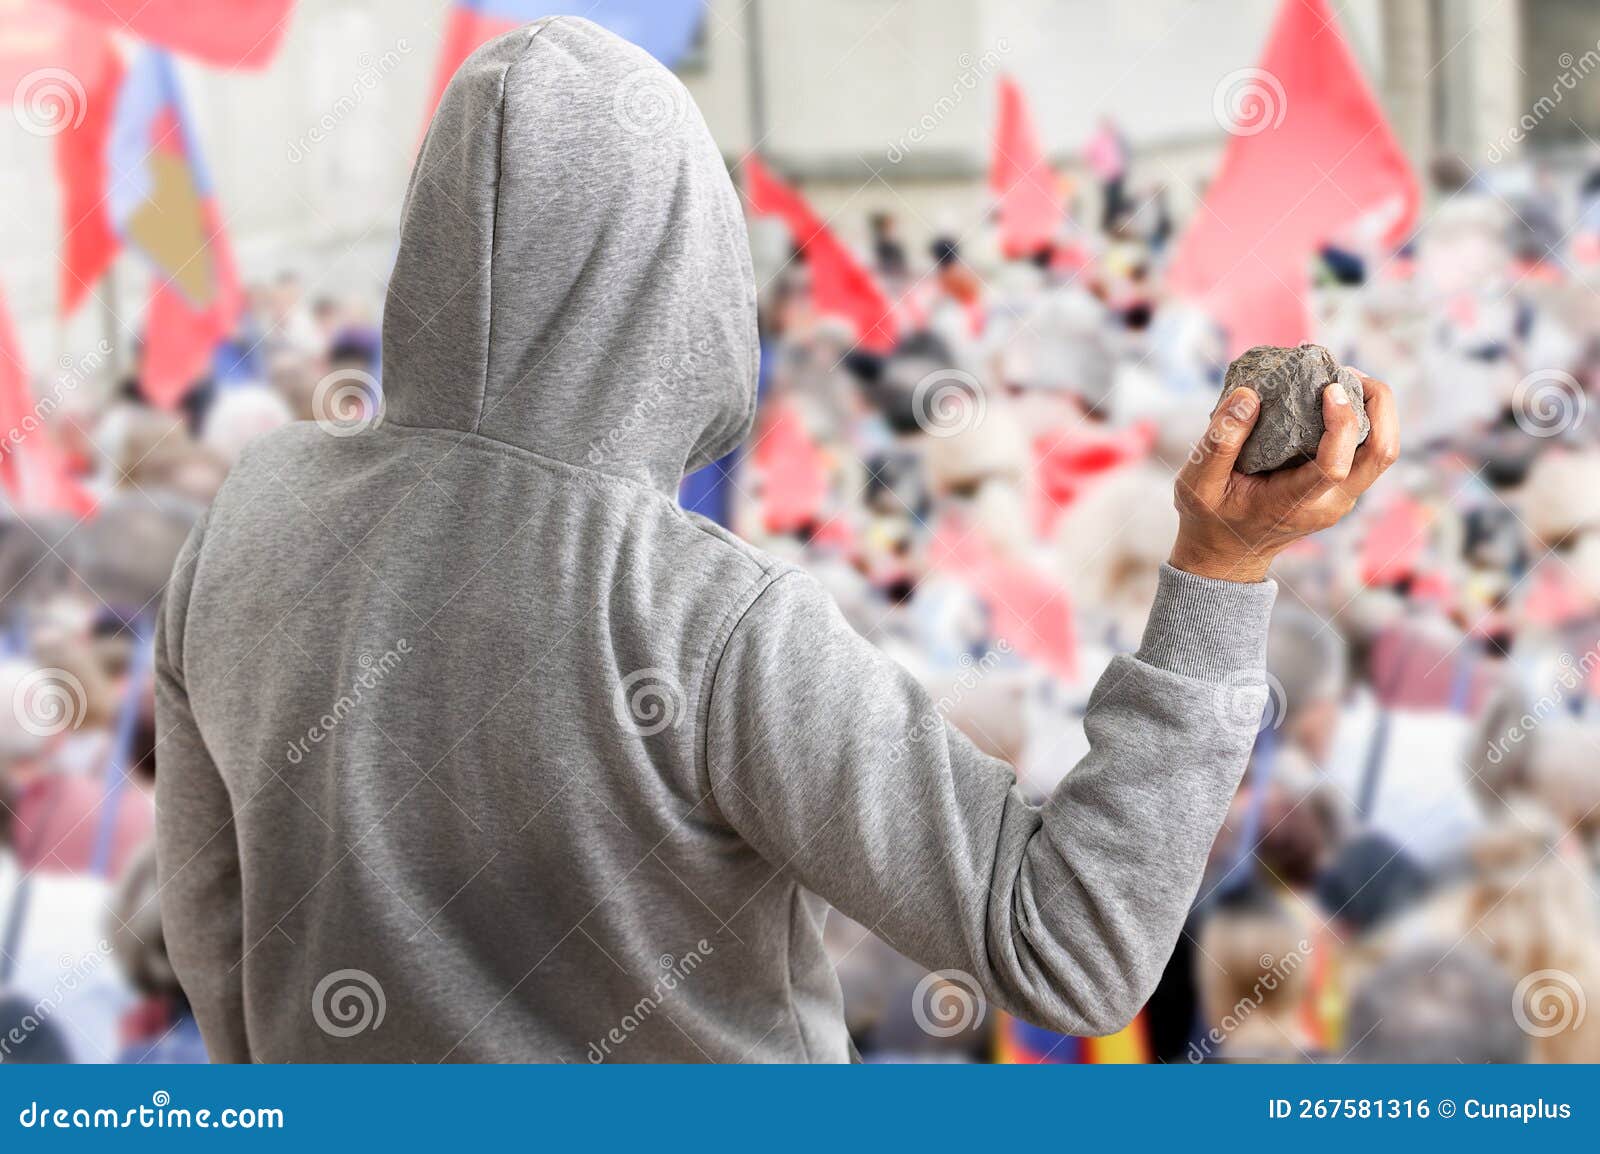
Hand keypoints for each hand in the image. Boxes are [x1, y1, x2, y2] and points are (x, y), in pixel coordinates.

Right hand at [1168, 372, 1399, 582]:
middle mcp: (1330, 504)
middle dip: (1378, 404)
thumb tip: (1248, 395)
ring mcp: (1341, 498)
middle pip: (1382, 453)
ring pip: (1382, 451)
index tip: (1329, 388)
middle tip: (1347, 373)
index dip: (1342, 423)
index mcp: (1295, 504)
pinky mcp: (1342, 489)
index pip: (1335, 465)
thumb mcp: (1198, 483)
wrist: (1228, 554)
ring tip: (1342, 380)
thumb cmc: (1210, 518)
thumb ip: (1219, 442)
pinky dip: (1361, 420)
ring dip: (1374, 410)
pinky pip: (1367, 451)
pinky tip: (1332, 401)